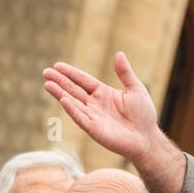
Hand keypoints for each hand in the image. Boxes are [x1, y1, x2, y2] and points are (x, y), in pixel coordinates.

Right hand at [43, 53, 157, 164]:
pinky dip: (72, 109)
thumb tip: (118, 53)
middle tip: (46, 72)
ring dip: (60, 93)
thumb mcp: (136, 89)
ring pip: (73, 103)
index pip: (83, 81)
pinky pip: (80, 118)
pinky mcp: (94, 129)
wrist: (147, 139)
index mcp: (103, 93)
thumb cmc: (143, 116)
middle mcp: (95, 104)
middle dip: (60, 81)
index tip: (57, 65)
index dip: (71, 73)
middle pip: (74, 90)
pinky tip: (63, 100)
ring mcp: (93, 117)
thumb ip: (125, 73)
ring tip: (47, 84)